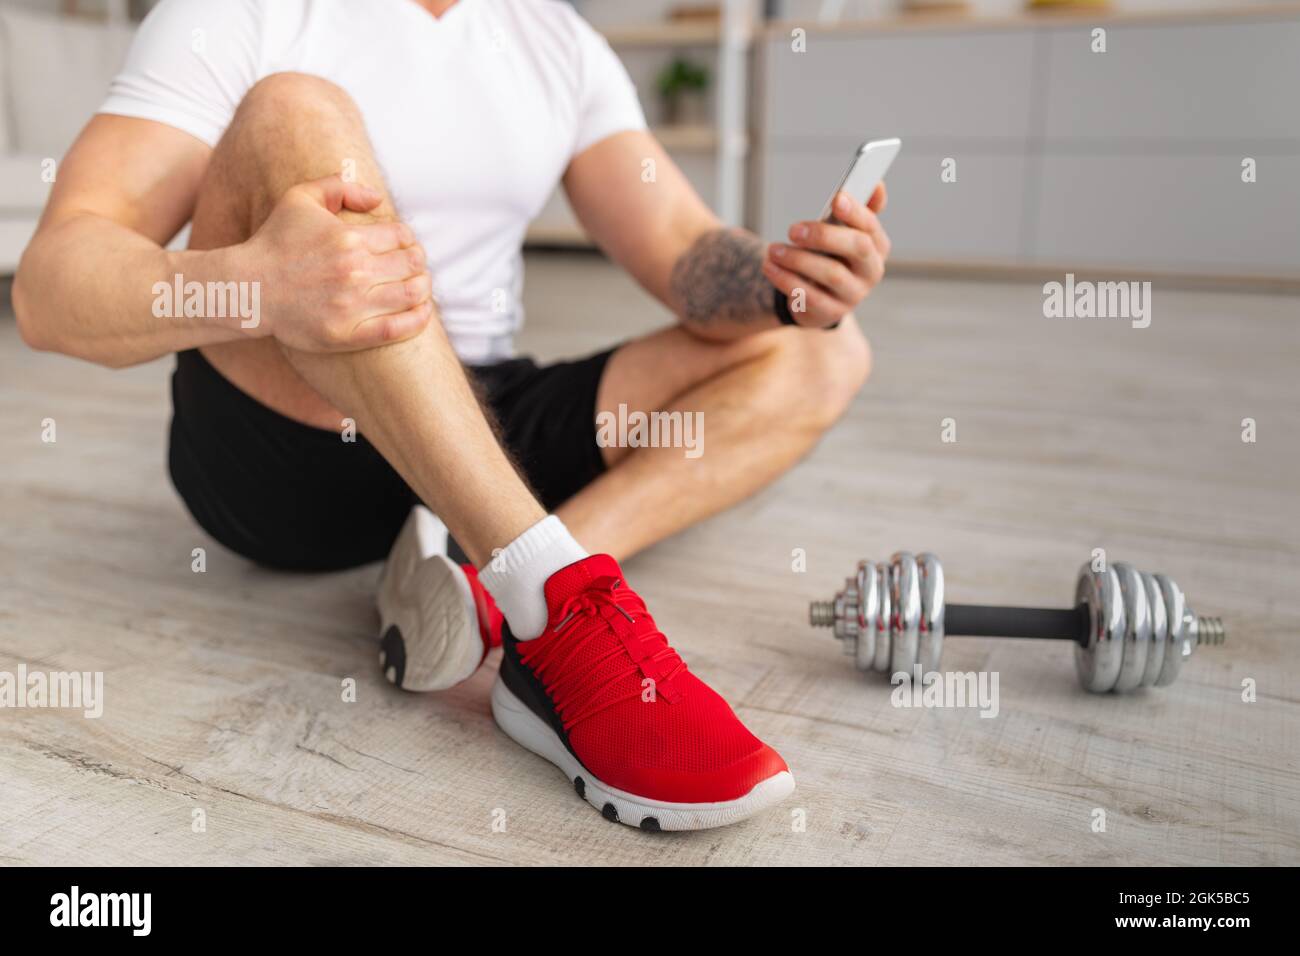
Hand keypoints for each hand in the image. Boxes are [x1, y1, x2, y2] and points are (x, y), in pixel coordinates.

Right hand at [243, 174, 432, 351]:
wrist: (248, 287)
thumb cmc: (275, 241)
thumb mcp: (300, 198)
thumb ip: (341, 187)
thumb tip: (378, 198)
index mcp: (347, 238)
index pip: (402, 237)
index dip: (409, 240)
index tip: (404, 246)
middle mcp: (353, 271)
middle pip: (412, 264)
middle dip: (418, 262)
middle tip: (414, 266)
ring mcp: (351, 305)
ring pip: (412, 294)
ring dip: (423, 288)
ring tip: (419, 286)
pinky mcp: (347, 334)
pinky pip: (397, 329)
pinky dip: (418, 319)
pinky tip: (422, 312)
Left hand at [761, 182, 889, 328]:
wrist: (820, 298)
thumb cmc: (832, 255)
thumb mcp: (843, 233)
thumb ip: (857, 210)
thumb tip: (876, 185)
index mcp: (877, 246)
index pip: (871, 226)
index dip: (856, 212)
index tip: (837, 198)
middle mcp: (871, 271)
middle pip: (857, 248)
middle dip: (824, 235)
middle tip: (793, 229)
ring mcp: (853, 294)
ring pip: (831, 273)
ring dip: (798, 259)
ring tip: (772, 250)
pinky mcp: (831, 312)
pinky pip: (810, 296)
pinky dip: (786, 280)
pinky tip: (769, 267)